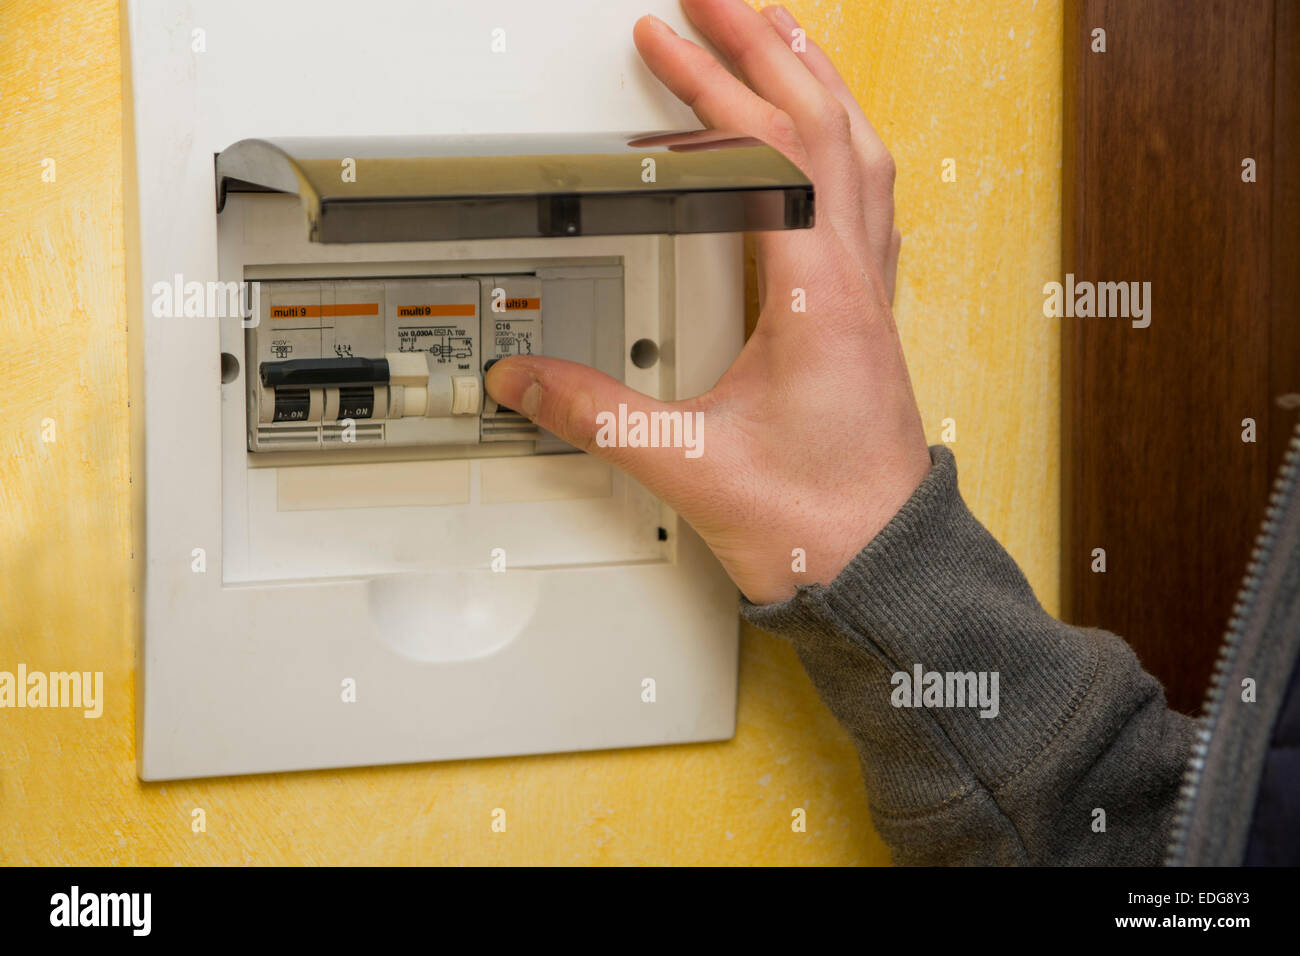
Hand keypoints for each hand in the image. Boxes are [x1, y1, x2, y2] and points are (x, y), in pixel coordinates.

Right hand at [485, 0, 930, 605]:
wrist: (885, 569)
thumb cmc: (819, 522)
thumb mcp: (689, 464)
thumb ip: (596, 415)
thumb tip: (527, 378)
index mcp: (819, 298)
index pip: (772, 153)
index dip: (714, 87)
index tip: (666, 44)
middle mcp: (855, 283)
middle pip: (827, 125)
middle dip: (766, 49)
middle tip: (716, 1)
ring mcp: (869, 296)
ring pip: (859, 153)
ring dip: (816, 84)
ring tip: (777, 36)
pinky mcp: (865, 317)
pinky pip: (866, 198)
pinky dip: (839, 144)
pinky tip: (820, 142)